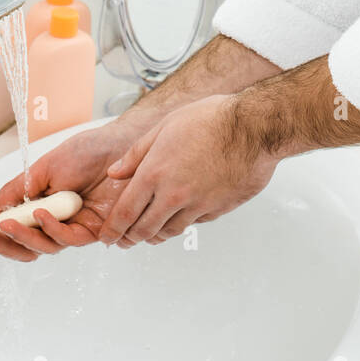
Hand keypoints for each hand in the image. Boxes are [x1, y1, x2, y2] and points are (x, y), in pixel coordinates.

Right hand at [0, 123, 146, 261]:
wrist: (119, 144)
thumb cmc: (86, 153)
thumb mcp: (43, 169)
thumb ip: (17, 191)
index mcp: (43, 207)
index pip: (17, 230)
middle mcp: (58, 222)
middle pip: (27, 247)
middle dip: (4, 243)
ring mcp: (76, 228)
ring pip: (45, 247)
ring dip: (23, 237)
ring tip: (7, 224)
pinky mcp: (95, 231)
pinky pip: (68, 238)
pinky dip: (51, 229)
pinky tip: (41, 214)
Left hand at [97, 94, 276, 246]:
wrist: (252, 128)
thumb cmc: (212, 119)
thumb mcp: (165, 126)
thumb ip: (136, 153)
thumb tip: (115, 171)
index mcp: (155, 173)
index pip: (125, 212)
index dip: (112, 229)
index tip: (107, 236)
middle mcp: (174, 195)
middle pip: (144, 229)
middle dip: (129, 238)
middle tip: (123, 241)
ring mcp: (197, 205)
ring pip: (169, 232)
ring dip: (155, 236)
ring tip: (149, 234)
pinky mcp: (217, 210)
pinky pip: (194, 224)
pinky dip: (183, 223)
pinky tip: (180, 217)